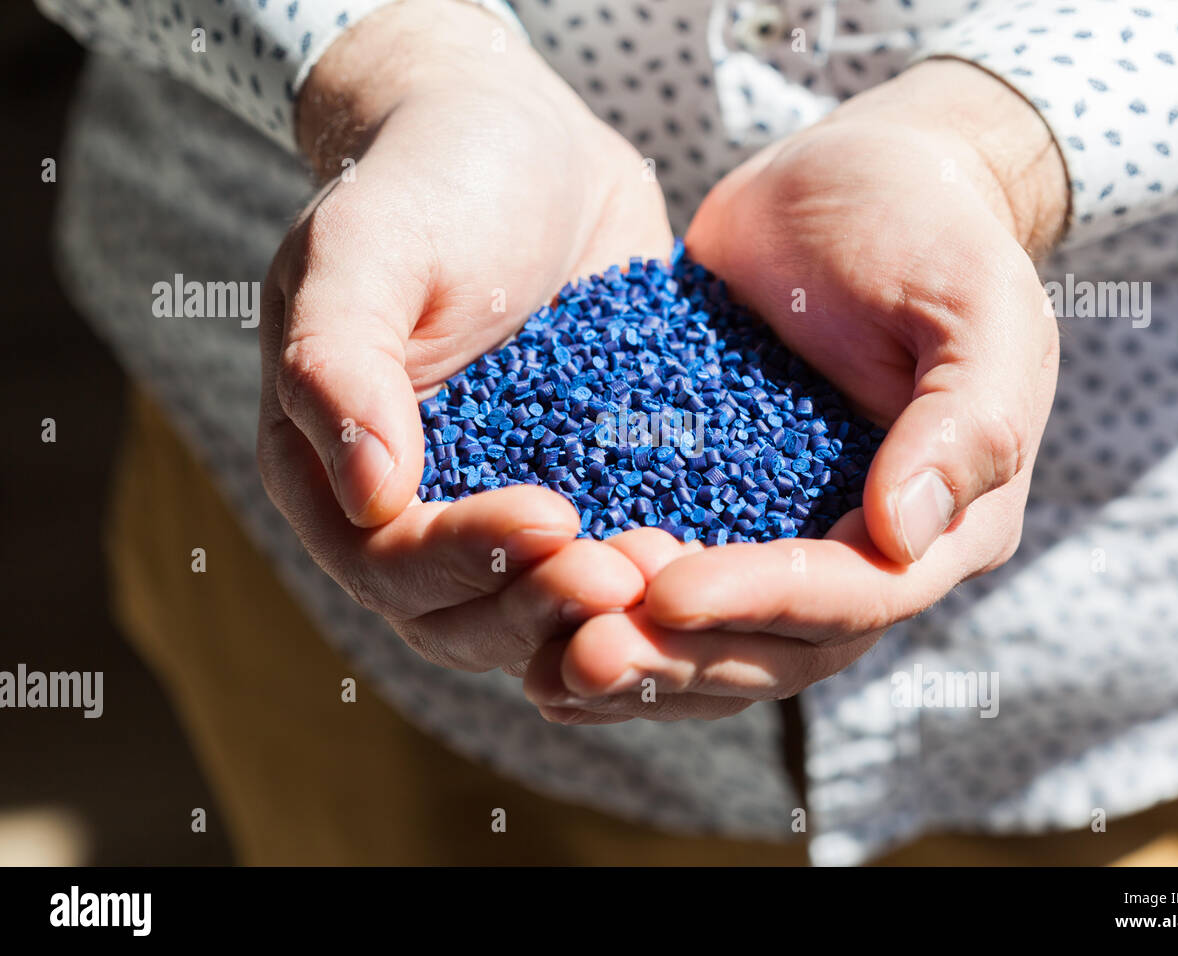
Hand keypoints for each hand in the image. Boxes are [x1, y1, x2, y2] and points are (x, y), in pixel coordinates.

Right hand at [257, 0, 672, 671]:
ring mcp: (498, 508)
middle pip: (462, 617)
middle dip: (543, 608)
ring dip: (602, 614)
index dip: (466, 562)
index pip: (386, 562)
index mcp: (330, 468)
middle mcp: (410, 510)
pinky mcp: (579, 493)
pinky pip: (606, 558)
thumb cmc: (429, 178)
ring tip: (674, 571)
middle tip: (630, 573)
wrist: (526, 147)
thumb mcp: (366, 246)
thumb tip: (368, 495)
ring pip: (538, 614)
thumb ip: (339, 362)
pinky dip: (649, 577)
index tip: (553, 521)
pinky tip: (709, 555)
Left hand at [523, 59, 1067, 719]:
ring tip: (551, 660)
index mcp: (947, 525)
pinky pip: (671, 585)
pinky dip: (615, 616)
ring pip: (717, 643)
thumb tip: (902, 535)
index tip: (668, 588)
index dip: (760, 601)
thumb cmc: (930, 227)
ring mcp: (790, 537)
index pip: (854, 596)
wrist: (857, 180)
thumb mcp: (971, 308)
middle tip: (584, 651)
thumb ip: (963, 423)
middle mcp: (869, 555)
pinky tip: (540, 632)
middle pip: (776, 649)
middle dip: (681, 657)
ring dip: (640, 661)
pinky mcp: (723, 506)